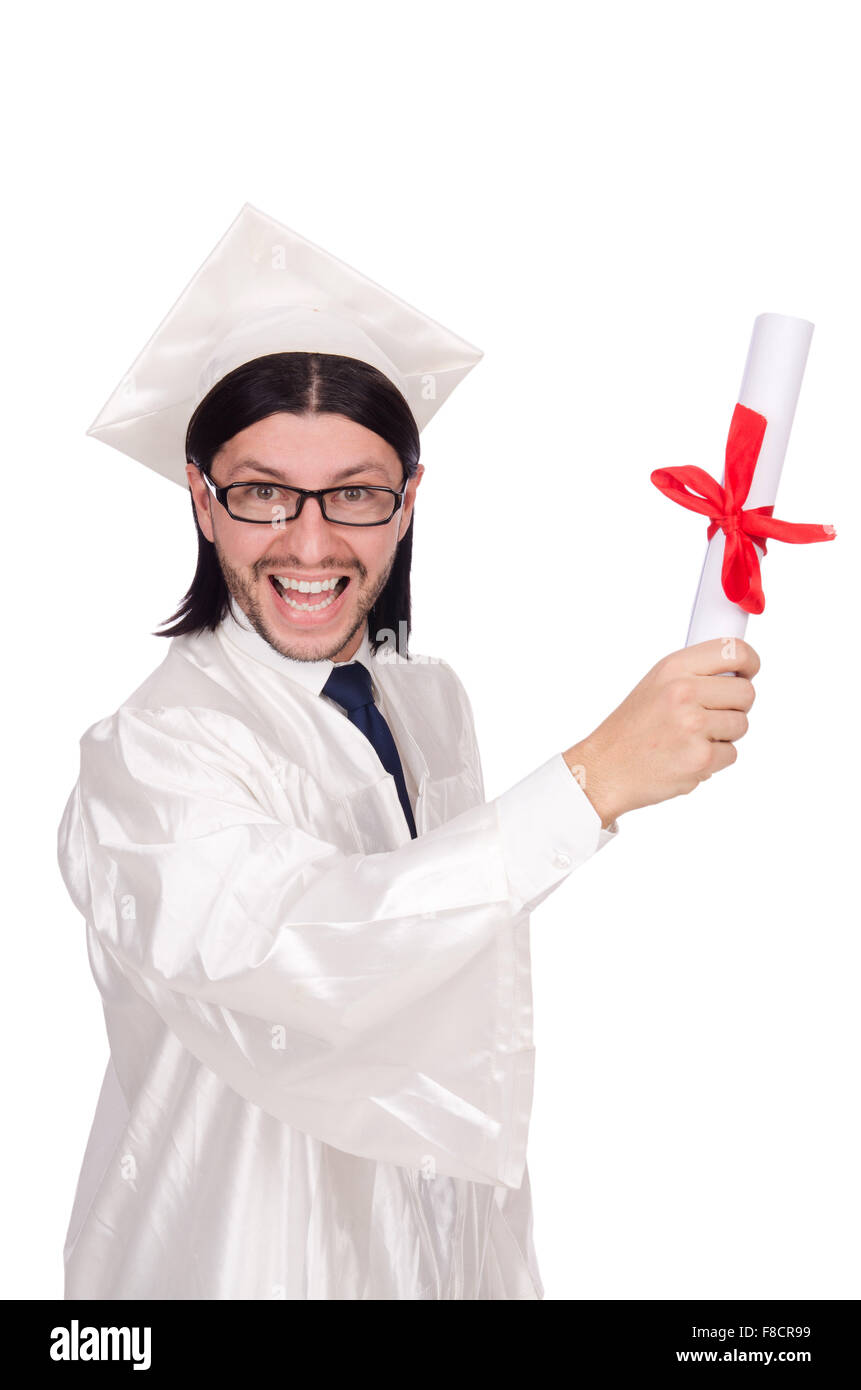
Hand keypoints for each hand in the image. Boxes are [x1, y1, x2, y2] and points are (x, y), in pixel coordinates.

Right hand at [563, 637, 759, 827]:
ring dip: (724, 735)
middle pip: (746, 692)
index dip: (750, 663)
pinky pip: (731, 754)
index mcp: (673, 667)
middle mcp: (683, 691)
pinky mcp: (701, 757)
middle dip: (736, 706)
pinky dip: (714, 759)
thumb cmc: (632, 728)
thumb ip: (694, 673)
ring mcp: (693, 725)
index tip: (748, 673)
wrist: (606, 768)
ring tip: (693, 738)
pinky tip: (687, 757)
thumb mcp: (656, 684)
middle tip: (712, 715)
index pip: (734, 651)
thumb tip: (738, 672)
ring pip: (742, 725)